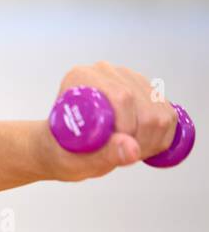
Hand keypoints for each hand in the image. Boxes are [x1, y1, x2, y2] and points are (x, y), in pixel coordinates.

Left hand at [38, 61, 181, 179]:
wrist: (62, 148)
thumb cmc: (62, 151)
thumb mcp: (75, 159)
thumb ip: (102, 154)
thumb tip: (132, 148)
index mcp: (81, 78)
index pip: (121, 97)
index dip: (128, 128)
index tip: (117, 150)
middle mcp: (105, 72)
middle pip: (144, 104)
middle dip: (141, 139)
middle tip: (121, 156)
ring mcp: (128, 78)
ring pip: (161, 111)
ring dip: (151, 141)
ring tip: (126, 152)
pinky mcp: (146, 91)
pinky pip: (169, 115)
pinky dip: (161, 138)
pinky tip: (140, 146)